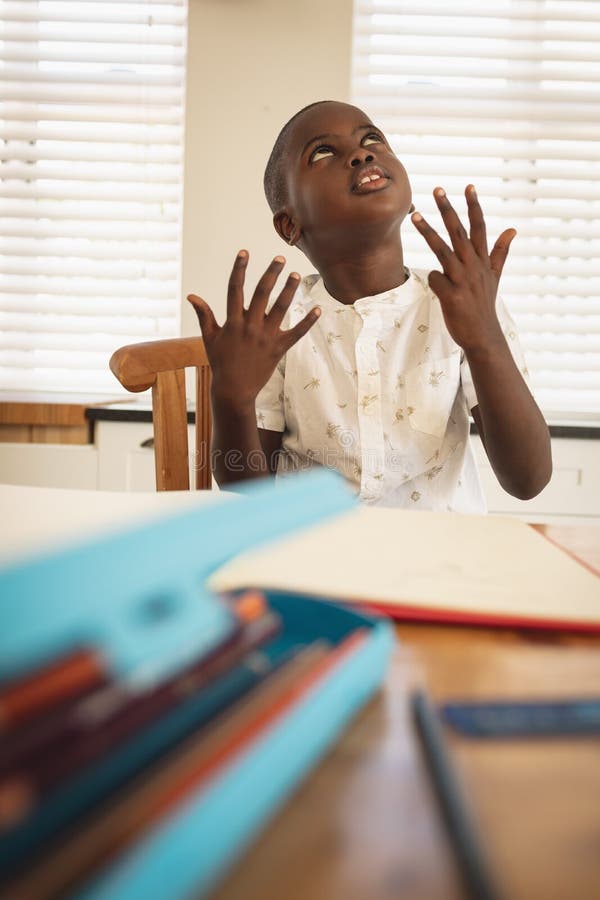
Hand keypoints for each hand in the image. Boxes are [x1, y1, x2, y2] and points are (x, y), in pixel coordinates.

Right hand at [188, 251, 319, 408]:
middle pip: (262, 294)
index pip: (235, 289)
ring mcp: (266, 338)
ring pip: (281, 309)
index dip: (239, 269)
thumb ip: (204, 315)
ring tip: (296, 275)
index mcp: (232, 322)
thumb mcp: (209, 338)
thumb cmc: (220, 362)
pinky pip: (296, 333)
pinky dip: (308, 322)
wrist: (233, 390)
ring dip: (289, 290)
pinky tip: (318, 309)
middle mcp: (250, 327)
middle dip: (271, 274)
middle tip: (280, 258)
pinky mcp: (279, 349)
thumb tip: (192, 296)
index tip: (244, 252)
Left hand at [411, 185, 515, 353]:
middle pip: (459, 232)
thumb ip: (501, 252)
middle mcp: (474, 267)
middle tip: (437, 190)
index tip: (469, 186)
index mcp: (483, 261)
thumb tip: (512, 229)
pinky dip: (433, 280)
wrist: (483, 336)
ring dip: (428, 231)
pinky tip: (438, 289)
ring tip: (415, 216)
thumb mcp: (495, 277)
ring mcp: (463, 280)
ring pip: (443, 250)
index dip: (474, 206)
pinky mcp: (452, 296)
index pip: (480, 227)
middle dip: (448, 209)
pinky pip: (435, 279)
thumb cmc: (483, 305)